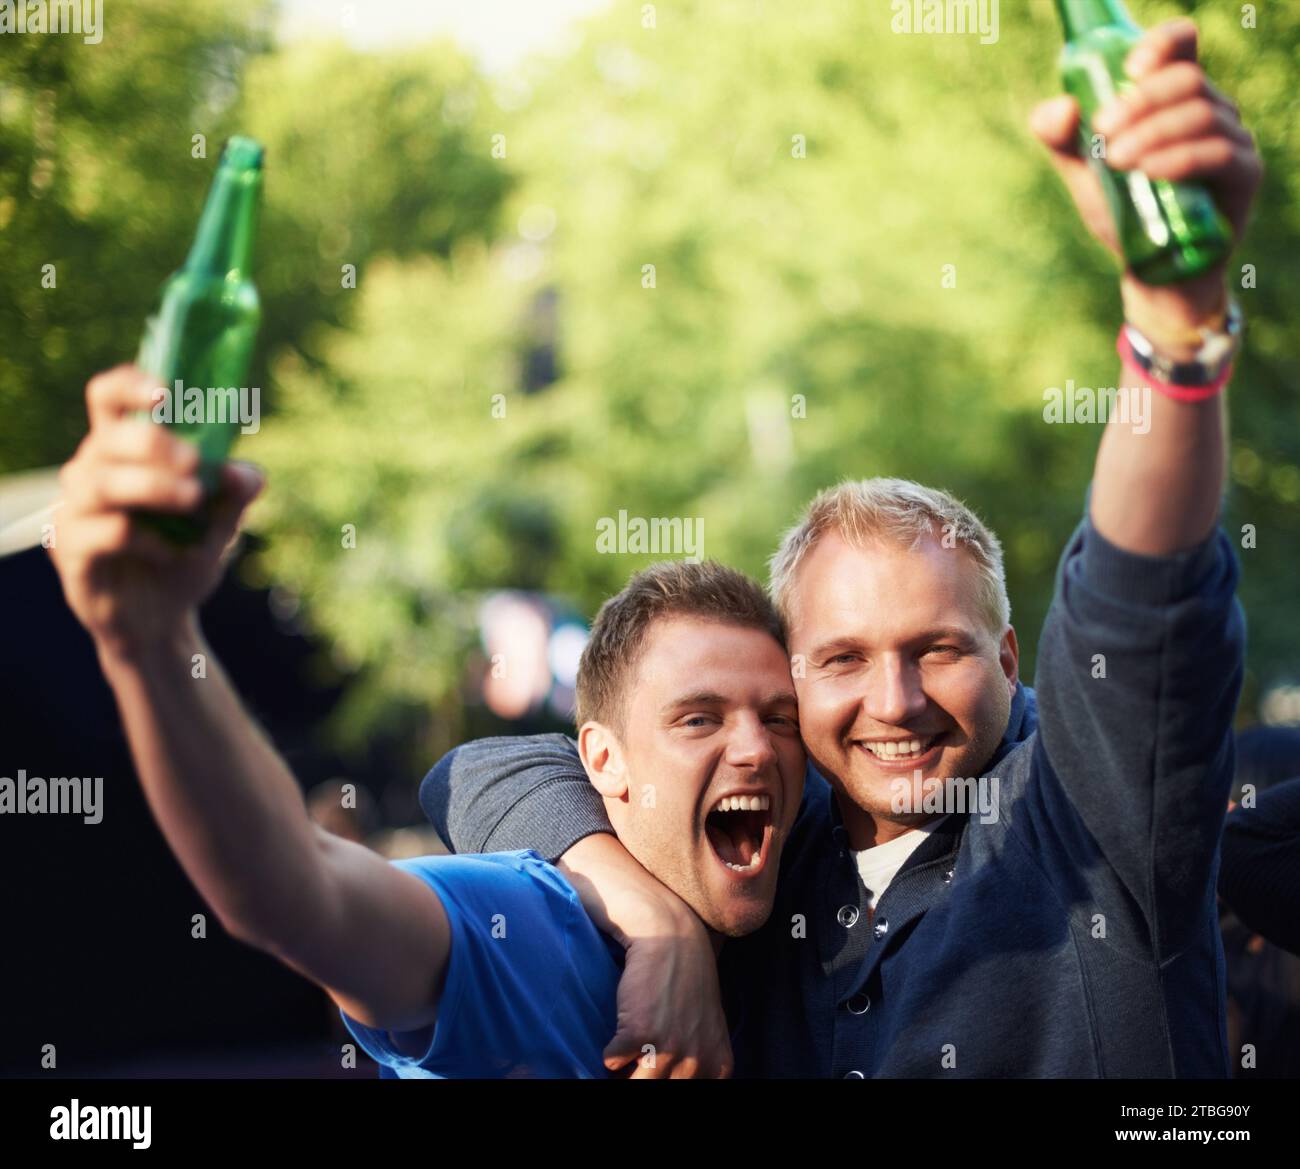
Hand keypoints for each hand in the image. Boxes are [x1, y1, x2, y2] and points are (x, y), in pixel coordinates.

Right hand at [48, 364, 264, 660]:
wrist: (162, 619)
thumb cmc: (185, 554)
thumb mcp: (222, 523)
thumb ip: (236, 494)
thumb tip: (245, 474)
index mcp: (124, 450)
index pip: (109, 397)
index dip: (131, 384)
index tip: (167, 393)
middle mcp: (93, 471)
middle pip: (108, 437)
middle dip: (153, 443)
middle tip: (196, 462)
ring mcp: (76, 510)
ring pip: (100, 481)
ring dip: (152, 486)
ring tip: (193, 500)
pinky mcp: (71, 550)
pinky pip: (102, 531)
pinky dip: (141, 537)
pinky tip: (168, 551)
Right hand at [603, 913, 731, 1078]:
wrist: (669, 936)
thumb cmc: (684, 979)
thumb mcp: (705, 1028)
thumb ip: (696, 1061)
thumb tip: (666, 1078)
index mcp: (718, 1067)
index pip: (685, 1094)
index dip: (663, 1080)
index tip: (651, 1065)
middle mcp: (697, 1064)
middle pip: (657, 1090)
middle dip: (643, 1075)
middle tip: (638, 1057)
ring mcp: (669, 1051)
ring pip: (635, 1085)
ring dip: (625, 1069)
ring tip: (629, 1048)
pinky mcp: (639, 1036)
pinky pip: (611, 1062)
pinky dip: (610, 1050)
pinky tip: (621, 1026)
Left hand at [1030, 18, 1261, 314]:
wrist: (1149, 269)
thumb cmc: (1123, 211)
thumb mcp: (1083, 173)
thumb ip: (1061, 139)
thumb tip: (1060, 108)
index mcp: (1175, 98)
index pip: (1183, 46)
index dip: (1161, 45)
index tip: (1127, 71)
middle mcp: (1211, 109)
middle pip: (1187, 79)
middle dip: (1139, 101)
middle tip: (1103, 131)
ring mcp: (1233, 139)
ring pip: (1201, 114)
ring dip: (1152, 132)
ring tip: (1116, 160)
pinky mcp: (1244, 175)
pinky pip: (1219, 154)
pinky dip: (1180, 158)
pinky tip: (1150, 171)